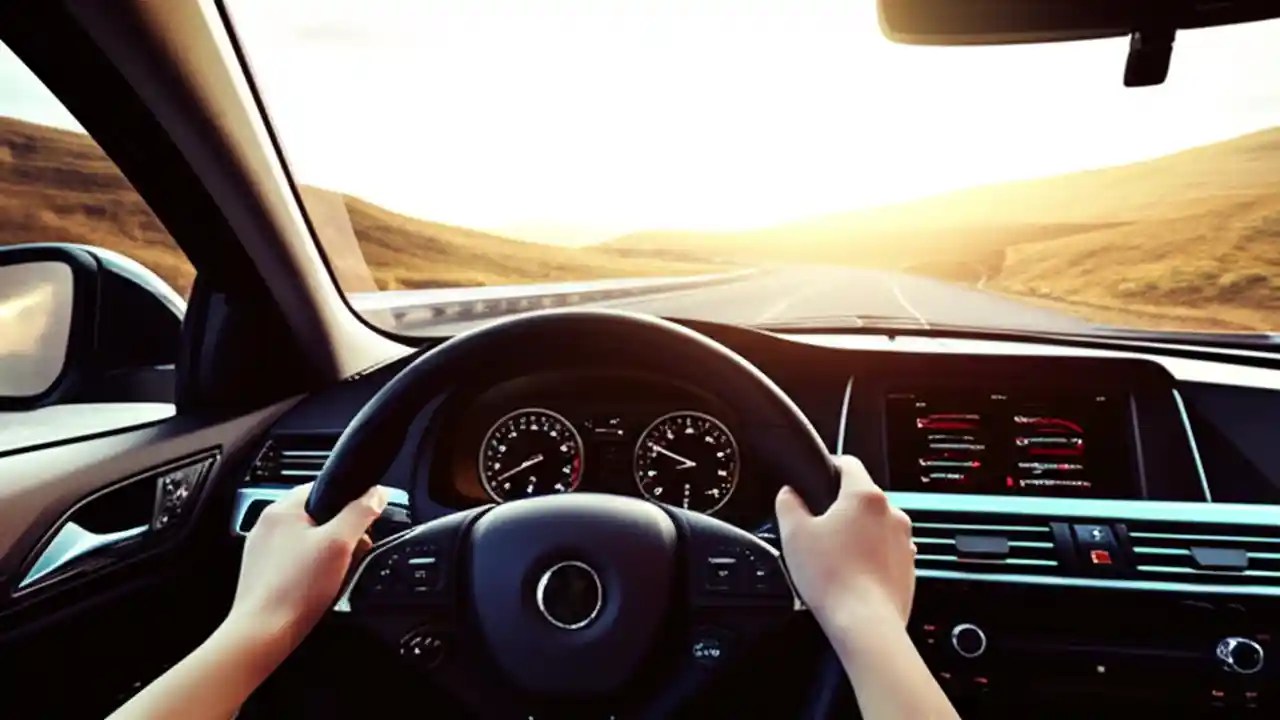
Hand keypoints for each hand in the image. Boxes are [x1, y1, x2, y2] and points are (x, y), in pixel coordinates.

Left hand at [226, 483, 387, 650]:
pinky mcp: (264, 574)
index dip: (351, 504)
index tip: (363, 525)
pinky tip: (318, 588)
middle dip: (341, 535)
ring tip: (334, 576)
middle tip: (351, 555)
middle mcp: (268, 526)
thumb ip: (360, 513)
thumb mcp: (339, 544)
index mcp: (282, 509)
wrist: (263, 634)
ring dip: (327, 555)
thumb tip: (377, 493)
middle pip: (318, 517)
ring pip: (309, 541)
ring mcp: (263, 551)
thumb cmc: (295, 590)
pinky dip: (312, 572)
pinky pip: (297, 563)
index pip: (324, 488)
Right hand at [776, 456, 914, 636]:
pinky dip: (871, 557)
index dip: (830, 466)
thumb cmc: (833, 579)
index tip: (820, 477)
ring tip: (835, 558)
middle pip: (862, 497)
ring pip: (875, 526)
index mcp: (865, 496)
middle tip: (818, 530)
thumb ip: (788, 503)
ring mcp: (904, 541)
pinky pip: (886, 552)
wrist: (865, 623)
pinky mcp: (908, 566)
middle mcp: (891, 514)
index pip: (848, 463)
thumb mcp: (794, 534)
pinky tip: (851, 574)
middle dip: (841, 509)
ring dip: (857, 534)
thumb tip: (789, 495)